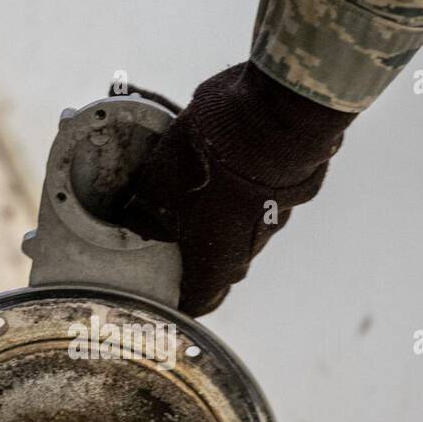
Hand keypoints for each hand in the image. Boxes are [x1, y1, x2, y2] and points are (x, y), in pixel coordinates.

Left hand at [117, 63, 353, 316]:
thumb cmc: (209, 164)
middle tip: (169, 238)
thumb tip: (138, 222)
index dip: (176, 299)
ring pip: (237, 233)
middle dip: (193, 258)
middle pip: (218, 269)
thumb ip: (145, 214)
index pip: (197, 302)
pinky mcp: (285, 193)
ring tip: (191, 194)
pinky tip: (218, 170)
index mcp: (216, 264)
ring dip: (216, 221)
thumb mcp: (156, 187)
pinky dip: (236, 195)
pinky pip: (254, 204)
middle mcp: (248, 252)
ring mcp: (272, 222)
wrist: (268, 119)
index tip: (161, 290)